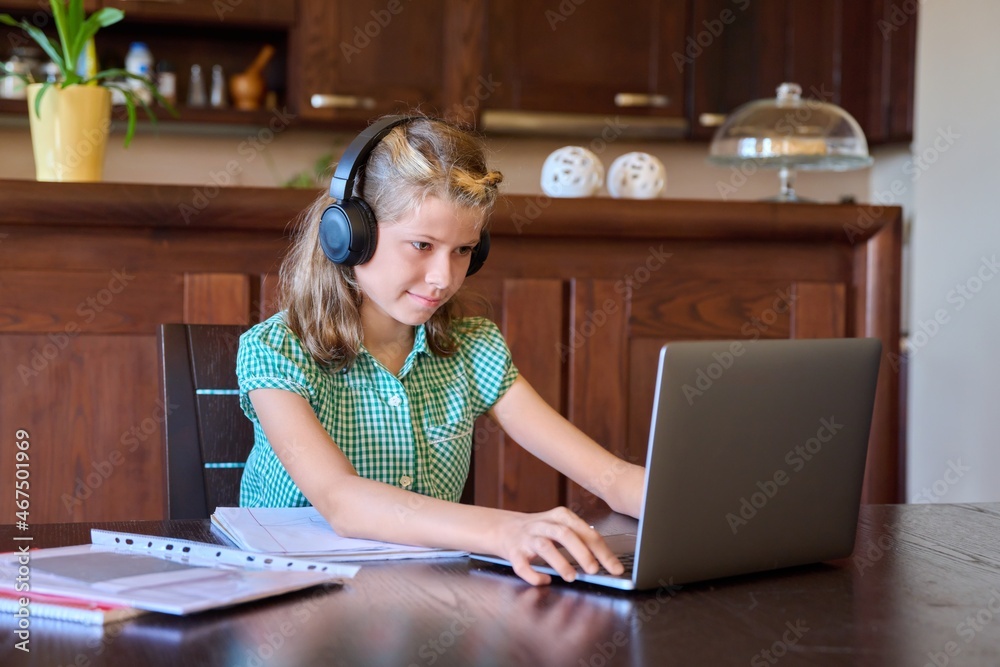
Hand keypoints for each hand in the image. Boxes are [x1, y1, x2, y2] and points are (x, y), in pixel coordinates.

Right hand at [492, 506, 624, 585]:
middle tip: (594, 570)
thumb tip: (607, 560)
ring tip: (571, 577)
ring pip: (544, 546)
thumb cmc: (540, 531)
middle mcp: (543, 524)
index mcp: (560, 516)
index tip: (615, 568)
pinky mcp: (513, 552)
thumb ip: (581, 538)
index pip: (586, 532)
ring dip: (559, 562)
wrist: (504, 528)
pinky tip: (544, 580)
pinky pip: (522, 564)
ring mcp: (527, 538)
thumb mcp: (561, 526)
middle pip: (565, 534)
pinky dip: (533, 574)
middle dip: (582, 552)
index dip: (602, 551)